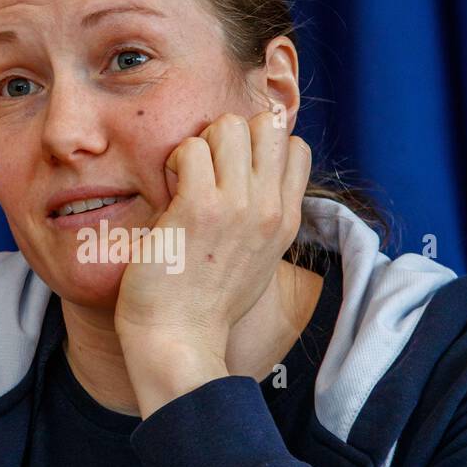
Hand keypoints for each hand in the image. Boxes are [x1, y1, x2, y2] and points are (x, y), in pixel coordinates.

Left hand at [113, 111, 310, 366]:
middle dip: (232, 135)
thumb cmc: (207, 305)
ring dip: (202, 143)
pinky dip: (176, 160)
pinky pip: (192, 148)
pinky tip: (170, 190)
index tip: (232, 171)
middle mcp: (268, 209)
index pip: (296, 147)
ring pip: (230, 126)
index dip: (260, 146)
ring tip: (186, 179)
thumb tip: (255, 185)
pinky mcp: (198, 208)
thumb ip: (263, 219)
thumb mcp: (258, 260)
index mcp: (285, 220)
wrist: (180, 341)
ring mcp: (236, 207)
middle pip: (267, 125)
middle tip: (207, 169)